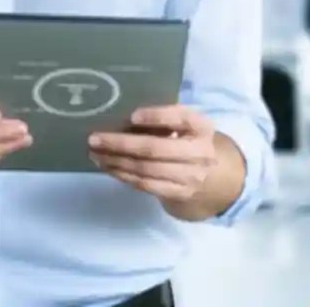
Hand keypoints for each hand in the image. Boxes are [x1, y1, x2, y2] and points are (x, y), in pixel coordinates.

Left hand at [88, 106, 217, 203]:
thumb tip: (122, 119)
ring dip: (115, 161)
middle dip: (121, 144)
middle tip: (94, 139)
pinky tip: (108, 167)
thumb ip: (163, 120)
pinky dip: (123, 175)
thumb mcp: (186, 126)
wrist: (215, 177)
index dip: (157, 116)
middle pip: (155, 149)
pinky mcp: (178, 194)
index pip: (181, 118)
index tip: (133, 115)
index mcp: (201, 127)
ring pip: (145, 169)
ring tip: (94, 153)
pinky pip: (145, 185)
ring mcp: (190, 177)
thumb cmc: (190, 140)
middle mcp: (199, 152)